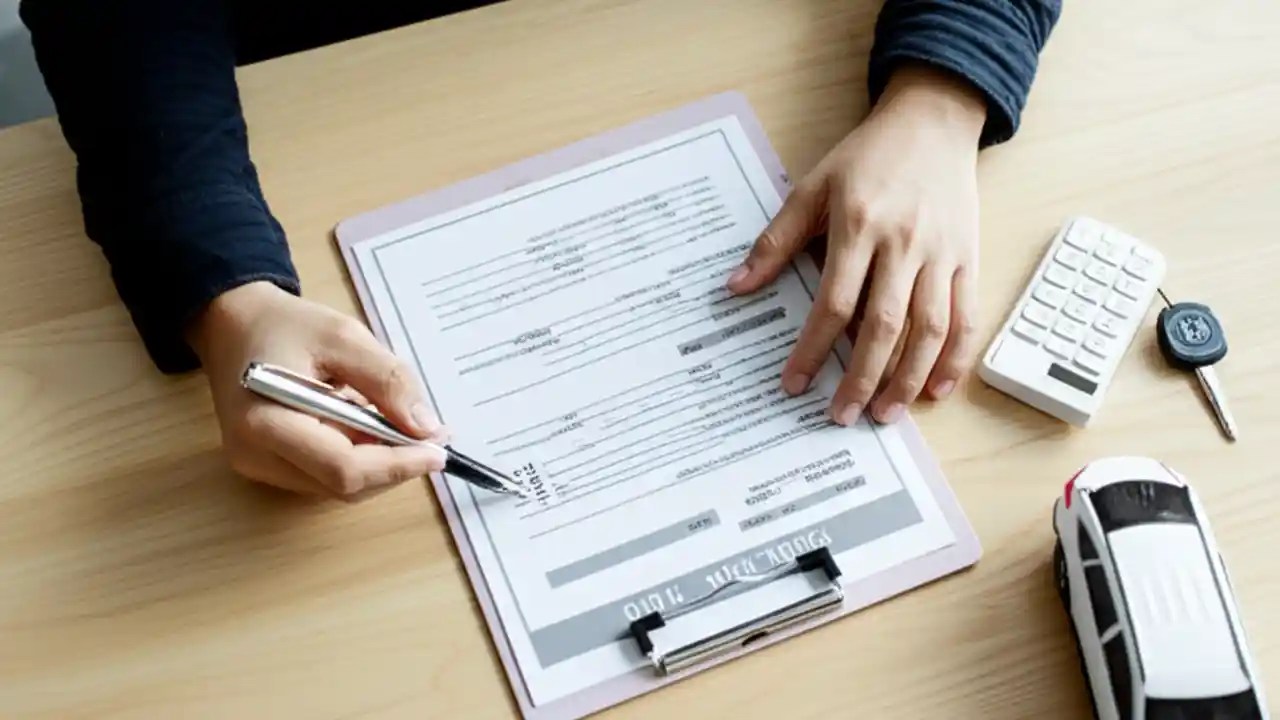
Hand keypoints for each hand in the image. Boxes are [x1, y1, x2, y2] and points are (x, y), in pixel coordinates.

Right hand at [187, 281, 447, 500]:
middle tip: (434, 436)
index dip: (397, 465)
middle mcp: (256, 455)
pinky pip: (325, 475)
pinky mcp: (268, 466)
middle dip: (396, 465)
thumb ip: (387, 381)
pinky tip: (372, 427)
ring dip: (381, 463)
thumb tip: (425, 427)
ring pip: (338, 486)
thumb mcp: (343, 337)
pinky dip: (360, 458)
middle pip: (343, 485)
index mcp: (266, 421)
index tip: (439, 449)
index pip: (343, 468)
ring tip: (407, 426)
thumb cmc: (283, 325)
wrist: (233, 324)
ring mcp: (259, 465)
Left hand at [727, 64, 985, 425]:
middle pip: (883, 325)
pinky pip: (966, 316)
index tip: (794, 383)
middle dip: (861, 377)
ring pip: (930, 329)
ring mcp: (941, 254)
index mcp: (859, 226)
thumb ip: (776, 241)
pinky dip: (954, 358)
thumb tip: (736, 287)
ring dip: (908, 378)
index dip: (813, 348)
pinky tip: (936, 389)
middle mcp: (904, 244)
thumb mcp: (812, 187)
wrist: (933, 121)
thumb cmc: (868, 157)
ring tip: (886, 414)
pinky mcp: (968, 258)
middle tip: (841, 416)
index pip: (834, 302)